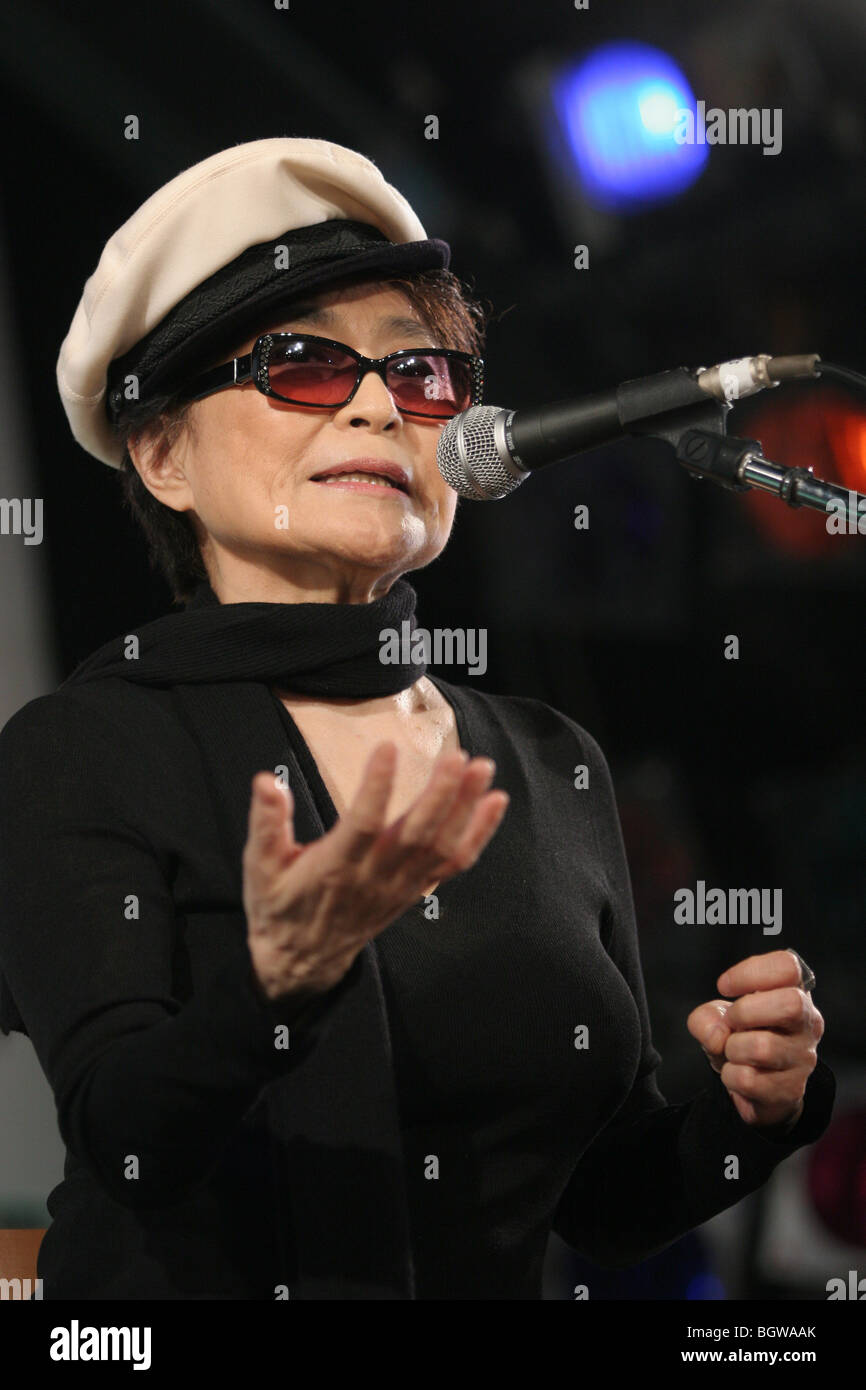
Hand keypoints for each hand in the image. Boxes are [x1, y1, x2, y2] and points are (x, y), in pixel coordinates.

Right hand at [243, 742, 508, 1000]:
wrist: (303, 958)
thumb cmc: (280, 904)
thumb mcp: (259, 868)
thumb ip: (265, 825)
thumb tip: (265, 781)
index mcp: (335, 867)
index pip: (362, 824)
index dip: (376, 787)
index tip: (388, 747)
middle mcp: (374, 876)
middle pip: (415, 835)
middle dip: (440, 796)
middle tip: (457, 757)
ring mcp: (402, 885)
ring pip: (441, 846)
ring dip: (467, 808)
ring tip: (483, 768)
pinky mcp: (417, 888)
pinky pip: (455, 863)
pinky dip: (480, 833)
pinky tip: (496, 801)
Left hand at [686, 950, 823, 1130]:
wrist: (753, 1086)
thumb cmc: (740, 1036)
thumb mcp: (717, 1018)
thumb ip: (706, 1017)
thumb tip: (719, 1035)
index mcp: (794, 992)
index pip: (787, 966)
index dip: (751, 972)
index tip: (724, 986)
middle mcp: (807, 1022)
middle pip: (790, 1003)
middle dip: (745, 1011)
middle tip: (732, 1021)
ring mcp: (803, 1058)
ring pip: (763, 1047)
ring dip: (732, 1048)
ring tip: (734, 1051)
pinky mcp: (791, 1090)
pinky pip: (749, 1079)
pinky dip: (730, 1076)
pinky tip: (738, 1074)